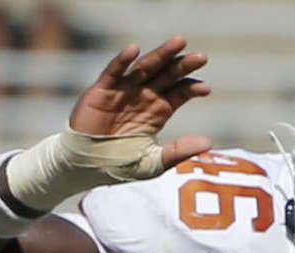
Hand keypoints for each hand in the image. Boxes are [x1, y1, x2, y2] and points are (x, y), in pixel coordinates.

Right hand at [69, 38, 214, 169]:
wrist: (85, 168)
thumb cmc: (119, 164)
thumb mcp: (152, 163)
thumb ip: (178, 152)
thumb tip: (208, 143)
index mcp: (158, 110)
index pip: (179, 92)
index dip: (192, 88)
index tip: (204, 89)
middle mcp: (143, 95)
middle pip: (167, 75)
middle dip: (183, 65)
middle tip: (201, 57)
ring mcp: (123, 90)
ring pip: (145, 68)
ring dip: (161, 55)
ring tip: (179, 42)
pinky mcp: (101, 91)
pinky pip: (113, 72)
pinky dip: (122, 61)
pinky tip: (133, 49)